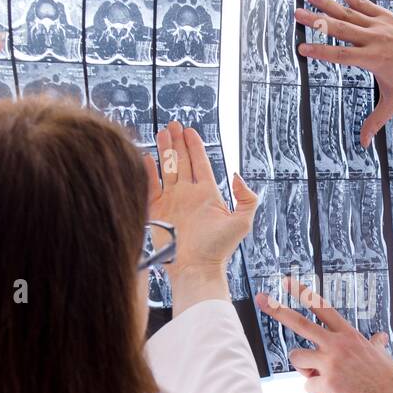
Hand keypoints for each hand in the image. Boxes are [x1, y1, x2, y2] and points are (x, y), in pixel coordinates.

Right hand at [146, 121, 257, 274]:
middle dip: (177, 142)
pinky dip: (148, 171)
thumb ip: (246, 197)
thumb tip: (236, 175)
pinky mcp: (157, 211)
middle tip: (172, 125)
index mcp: (207, 194)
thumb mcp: (242, 222)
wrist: (195, 268)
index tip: (190, 130)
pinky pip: (151, 186)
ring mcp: (172, 202)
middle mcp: (188, 195)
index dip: (195, 145)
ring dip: (164, 151)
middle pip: (182, 161)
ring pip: (166, 169)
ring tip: (161, 133)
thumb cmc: (219, 249)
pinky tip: (146, 157)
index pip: (200, 163)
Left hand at [254, 275, 392, 392]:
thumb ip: (375, 345)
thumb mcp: (382, 356)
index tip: (286, 282)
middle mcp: (338, 344)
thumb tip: (381, 336)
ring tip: (324, 378)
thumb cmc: (390, 381)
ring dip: (304, 370)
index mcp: (349, 335)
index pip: (322, 308)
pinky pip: (307, 386)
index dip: (303, 293)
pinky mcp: (329, 383)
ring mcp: (332, 363)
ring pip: (297, 359)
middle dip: (278, 310)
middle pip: (300, 323)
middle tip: (261, 298)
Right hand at [296, 0, 392, 146]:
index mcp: (374, 59)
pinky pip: (363, 2)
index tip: (301, 48)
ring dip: (327, 2)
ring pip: (349, 11)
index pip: (341, 56)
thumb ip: (375, 121)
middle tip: (296, 14)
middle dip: (316, 21)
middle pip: (340, 28)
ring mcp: (379, 25)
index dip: (320, 52)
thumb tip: (363, 143)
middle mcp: (374, 39)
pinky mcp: (385, 16)